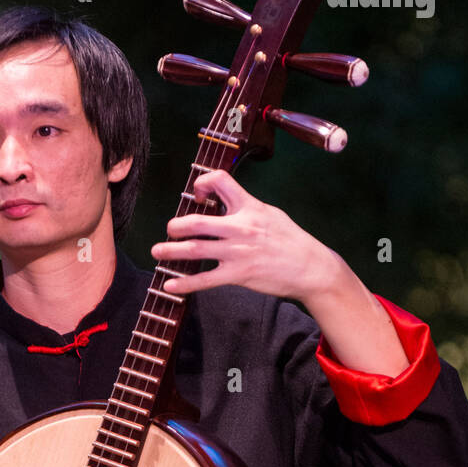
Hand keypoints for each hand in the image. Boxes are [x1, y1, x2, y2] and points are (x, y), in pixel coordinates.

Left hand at [150, 169, 342, 304]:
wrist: (310, 267)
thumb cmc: (290, 241)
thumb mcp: (270, 214)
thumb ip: (246, 207)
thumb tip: (223, 202)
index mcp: (250, 206)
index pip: (220, 180)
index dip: (202, 183)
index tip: (198, 196)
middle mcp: (241, 227)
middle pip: (197, 221)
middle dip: (176, 226)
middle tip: (169, 230)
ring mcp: (238, 252)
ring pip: (196, 249)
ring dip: (171, 251)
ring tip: (157, 252)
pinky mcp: (239, 275)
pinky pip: (205, 280)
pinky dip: (184, 284)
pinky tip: (169, 286)